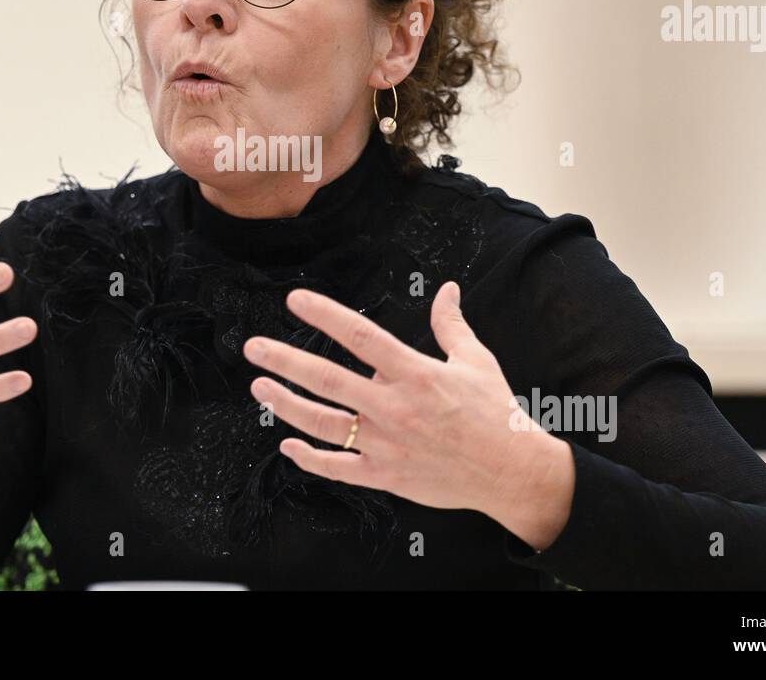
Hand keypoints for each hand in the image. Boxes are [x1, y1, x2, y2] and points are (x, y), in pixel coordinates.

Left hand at [242, 281, 573, 549]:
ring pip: (323, 423)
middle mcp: (394, 407)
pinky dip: (309, 458)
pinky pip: (338, 468)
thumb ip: (451, 325)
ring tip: (260, 387)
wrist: (512, 472)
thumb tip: (446, 290)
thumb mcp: (475, 361)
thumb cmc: (495, 414)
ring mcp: (386, 444)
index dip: (326, 315)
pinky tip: (287, 444)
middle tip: (253, 348)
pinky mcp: (386, 475)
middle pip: (328, 379)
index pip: (361, 336)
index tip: (295, 301)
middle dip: (285, 361)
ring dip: (286, 404)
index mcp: (415, 374)